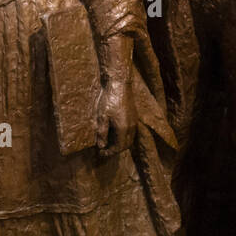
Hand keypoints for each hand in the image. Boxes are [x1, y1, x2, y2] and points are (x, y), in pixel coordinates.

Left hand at [95, 34, 135, 156]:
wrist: (119, 83)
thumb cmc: (109, 99)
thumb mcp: (102, 117)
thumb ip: (102, 133)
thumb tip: (101, 146)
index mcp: (123, 129)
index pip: (118, 147)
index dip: (109, 152)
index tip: (101, 153)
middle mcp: (131, 127)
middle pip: (125, 145)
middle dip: (115, 149)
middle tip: (104, 149)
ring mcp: (134, 121)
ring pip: (129, 138)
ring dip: (120, 143)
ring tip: (109, 142)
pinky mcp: (134, 115)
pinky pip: (131, 131)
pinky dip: (124, 136)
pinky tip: (115, 131)